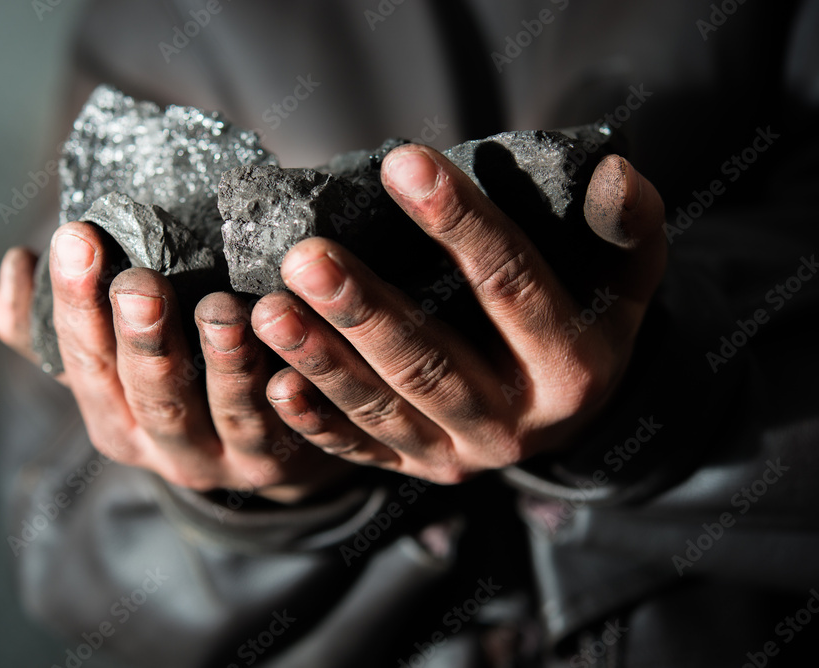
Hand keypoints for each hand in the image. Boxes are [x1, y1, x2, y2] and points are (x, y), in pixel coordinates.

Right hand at [0, 224, 352, 501]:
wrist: (257, 452)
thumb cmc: (175, 384)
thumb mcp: (111, 364)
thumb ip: (52, 323)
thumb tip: (18, 265)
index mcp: (112, 418)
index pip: (84, 360)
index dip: (77, 303)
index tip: (78, 238)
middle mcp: (161, 447)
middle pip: (150, 394)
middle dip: (142, 340)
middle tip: (140, 284)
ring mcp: (222, 459)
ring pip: (223, 412)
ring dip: (222, 362)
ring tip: (222, 310)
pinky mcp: (277, 461)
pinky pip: (285, 430)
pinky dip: (287, 401)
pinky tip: (291, 369)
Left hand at [250, 145, 666, 483]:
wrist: (571, 411)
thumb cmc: (589, 320)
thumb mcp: (628, 278)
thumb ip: (629, 227)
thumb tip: (612, 172)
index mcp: (573, 369)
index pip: (510, 286)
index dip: (459, 224)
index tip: (403, 162)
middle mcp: (515, 425)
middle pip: (430, 363)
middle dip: (364, 310)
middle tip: (305, 257)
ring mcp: (461, 454)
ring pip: (384, 409)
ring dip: (322, 361)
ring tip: (268, 309)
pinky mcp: (418, 467)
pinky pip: (362, 450)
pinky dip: (316, 423)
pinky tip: (273, 384)